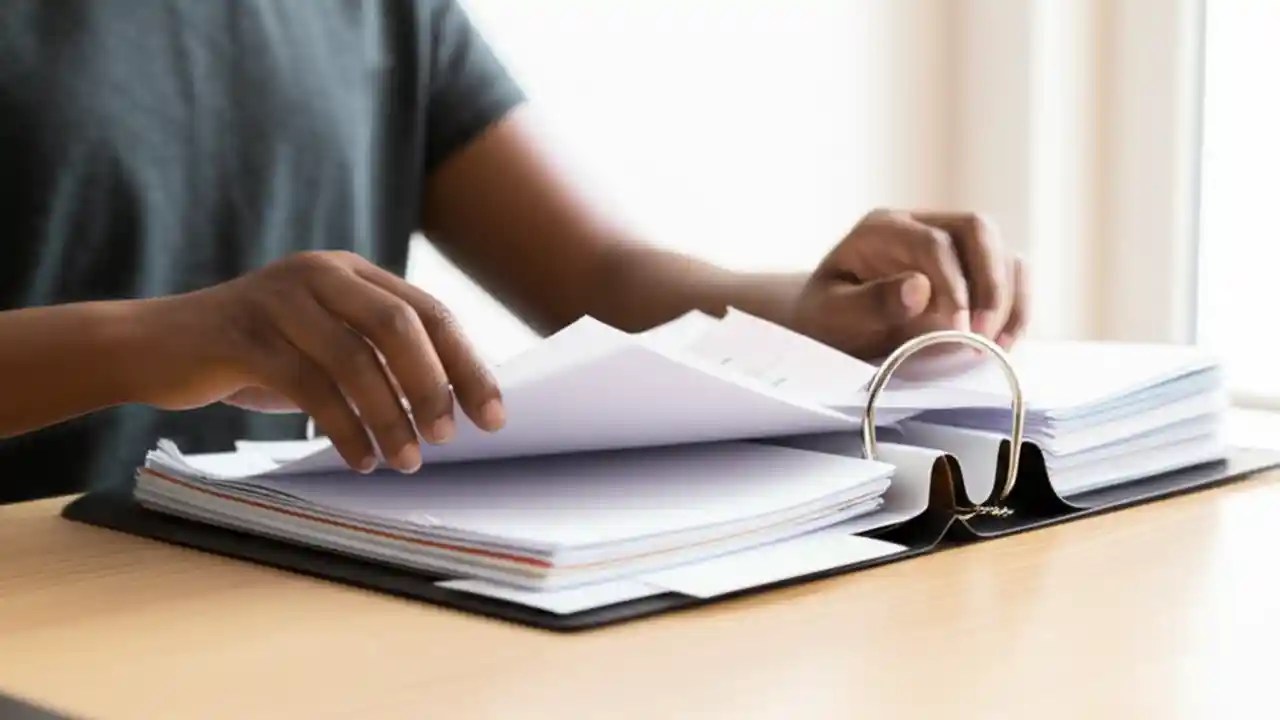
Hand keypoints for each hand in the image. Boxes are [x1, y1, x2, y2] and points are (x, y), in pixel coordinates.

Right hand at [138, 251, 503, 472]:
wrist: (153, 348)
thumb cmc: (254, 355)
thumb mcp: (324, 347)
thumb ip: (378, 360)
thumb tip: (450, 406)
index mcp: (350, 273)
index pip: (429, 312)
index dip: (466, 364)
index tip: (494, 415)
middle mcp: (320, 274)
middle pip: (401, 324)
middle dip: (435, 384)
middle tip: (449, 436)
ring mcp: (279, 299)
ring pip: (356, 358)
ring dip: (390, 417)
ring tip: (407, 461)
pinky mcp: (244, 336)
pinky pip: (310, 387)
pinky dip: (344, 430)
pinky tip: (360, 460)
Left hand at [790, 209, 1027, 358]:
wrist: (828, 325)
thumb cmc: (826, 319)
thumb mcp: (833, 315)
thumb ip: (871, 303)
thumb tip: (920, 289)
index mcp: (882, 228)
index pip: (933, 242)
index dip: (953, 286)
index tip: (958, 332)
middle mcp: (921, 224)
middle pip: (977, 230)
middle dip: (990, 285)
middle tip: (981, 337)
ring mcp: (949, 243)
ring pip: (1000, 249)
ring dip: (1007, 298)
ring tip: (995, 346)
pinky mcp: (968, 268)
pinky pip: (1009, 273)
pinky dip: (1015, 307)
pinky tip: (1003, 342)